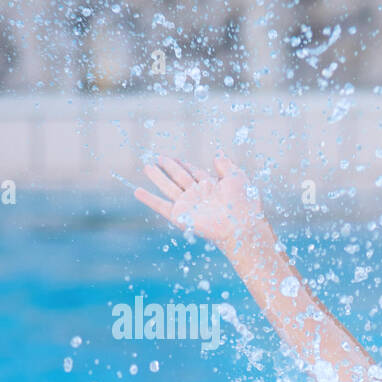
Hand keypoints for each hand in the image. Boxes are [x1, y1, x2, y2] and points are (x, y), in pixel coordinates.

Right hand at [134, 153, 264, 250]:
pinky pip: (161, 206)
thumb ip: (226, 165)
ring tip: (146, 167)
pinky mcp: (180, 216)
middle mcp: (198, 195)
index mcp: (211, 186)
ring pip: (168, 187)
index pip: (193, 172)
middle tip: (158, 157)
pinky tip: (137, 191)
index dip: (184, 164)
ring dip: (157, 177)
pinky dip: (149, 199)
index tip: (173, 157)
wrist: (240, 226)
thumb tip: (217, 155)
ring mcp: (188, 205)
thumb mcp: (237, 178)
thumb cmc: (244, 203)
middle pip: (179, 177)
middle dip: (169, 167)